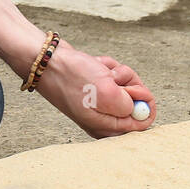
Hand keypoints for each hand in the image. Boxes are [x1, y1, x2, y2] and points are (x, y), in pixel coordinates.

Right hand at [34, 39, 156, 138]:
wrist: (47, 61)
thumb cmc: (73, 77)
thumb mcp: (108, 93)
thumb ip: (130, 105)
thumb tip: (143, 108)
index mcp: (108, 127)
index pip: (143, 122)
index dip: (143, 101)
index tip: (129, 87)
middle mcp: (105, 117)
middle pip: (136, 101)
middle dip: (128, 83)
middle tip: (113, 77)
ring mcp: (100, 102)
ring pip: (125, 85)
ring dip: (117, 72)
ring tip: (100, 70)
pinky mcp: (96, 88)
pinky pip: (113, 76)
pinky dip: (108, 67)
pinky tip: (95, 65)